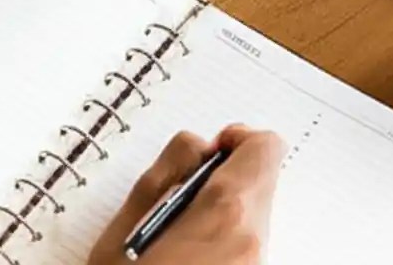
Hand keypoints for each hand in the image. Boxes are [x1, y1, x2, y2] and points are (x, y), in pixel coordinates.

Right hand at [88, 125, 286, 264]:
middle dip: (223, 181)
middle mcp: (252, 243)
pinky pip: (246, 249)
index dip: (237, 140)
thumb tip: (196, 146)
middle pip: (262, 183)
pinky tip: (186, 261)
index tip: (210, 152)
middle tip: (178, 200)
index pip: (266, 148)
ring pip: (253, 219)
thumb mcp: (126, 225)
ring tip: (174, 240)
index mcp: (224, 214)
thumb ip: (166, 171)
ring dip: (220, 216)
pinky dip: (222, 245)